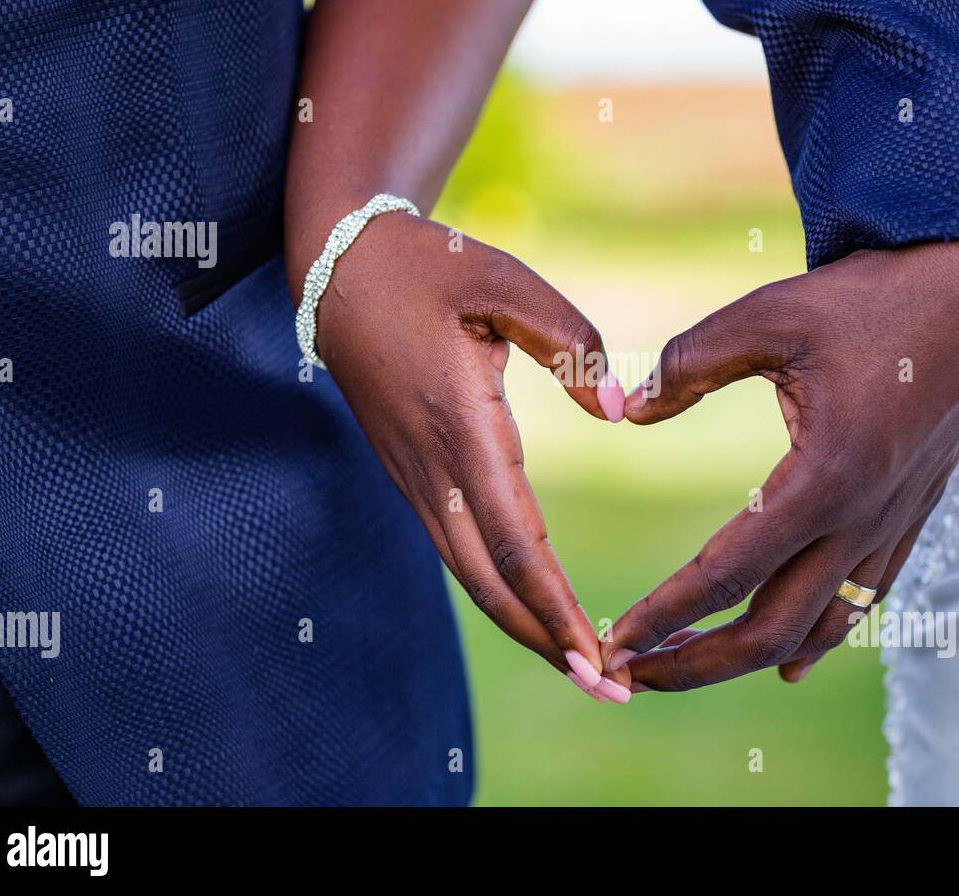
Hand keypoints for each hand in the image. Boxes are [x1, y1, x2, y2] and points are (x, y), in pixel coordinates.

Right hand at [310, 211, 630, 701]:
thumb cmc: (429, 268)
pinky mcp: (415, 473)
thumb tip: (618, 410)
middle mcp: (434, 468)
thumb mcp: (502, 281)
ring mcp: (417, 476)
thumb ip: (567, 340)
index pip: (514, 543)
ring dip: (525, 624)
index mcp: (461, 426)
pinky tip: (537, 607)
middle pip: (491, 581)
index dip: (557, 607)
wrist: (340, 270)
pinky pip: (459, 547)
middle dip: (548, 641)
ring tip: (584, 666)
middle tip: (611, 690)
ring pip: (471, 573)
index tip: (600, 657)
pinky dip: (500, 588)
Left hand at [599, 240, 958, 690]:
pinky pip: (862, 600)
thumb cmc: (872, 297)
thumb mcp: (769, 316)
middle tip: (633, 676)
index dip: (666, 614)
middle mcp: (863, 516)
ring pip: (820, 626)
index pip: (728, 572)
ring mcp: (894, 523)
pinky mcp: (911, 515)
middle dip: (698, 663)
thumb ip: (688, 364)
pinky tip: (789, 659)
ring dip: (749, 658)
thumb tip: (625, 413)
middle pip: (773, 628)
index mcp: (824, 475)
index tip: (616, 642)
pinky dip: (819, 637)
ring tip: (688, 668)